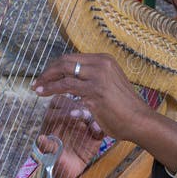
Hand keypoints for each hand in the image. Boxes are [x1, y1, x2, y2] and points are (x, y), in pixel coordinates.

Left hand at [33, 53, 176, 175]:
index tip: (46, 75)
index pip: (72, 58)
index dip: (56, 66)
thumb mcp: (110, 83)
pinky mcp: (94, 93)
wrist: (139, 120)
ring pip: (64, 74)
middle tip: (38, 82)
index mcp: (105, 60)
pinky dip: (53, 91)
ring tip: (37, 89)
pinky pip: (67, 89)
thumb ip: (94, 77)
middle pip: (65, 62)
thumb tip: (73, 78)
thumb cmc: (125, 106)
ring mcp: (98, 79)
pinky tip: (46, 95)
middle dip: (48, 72)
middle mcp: (101, 65)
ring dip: (47, 81)